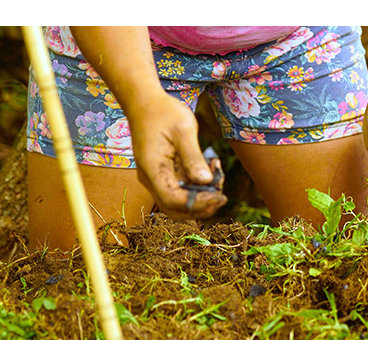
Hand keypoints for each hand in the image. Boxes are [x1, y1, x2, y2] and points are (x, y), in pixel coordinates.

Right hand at [128, 92, 226, 218]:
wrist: (145, 102)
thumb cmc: (164, 112)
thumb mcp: (183, 130)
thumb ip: (193, 157)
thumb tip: (206, 182)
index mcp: (153, 168)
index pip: (174, 200)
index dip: (198, 203)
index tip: (219, 195)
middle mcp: (151, 178)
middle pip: (175, 209)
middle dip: (201, 208)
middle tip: (222, 195)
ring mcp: (156, 178)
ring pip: (179, 202)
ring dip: (201, 197)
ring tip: (217, 173)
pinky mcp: (163, 174)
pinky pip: (180, 190)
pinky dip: (197, 186)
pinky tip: (210, 167)